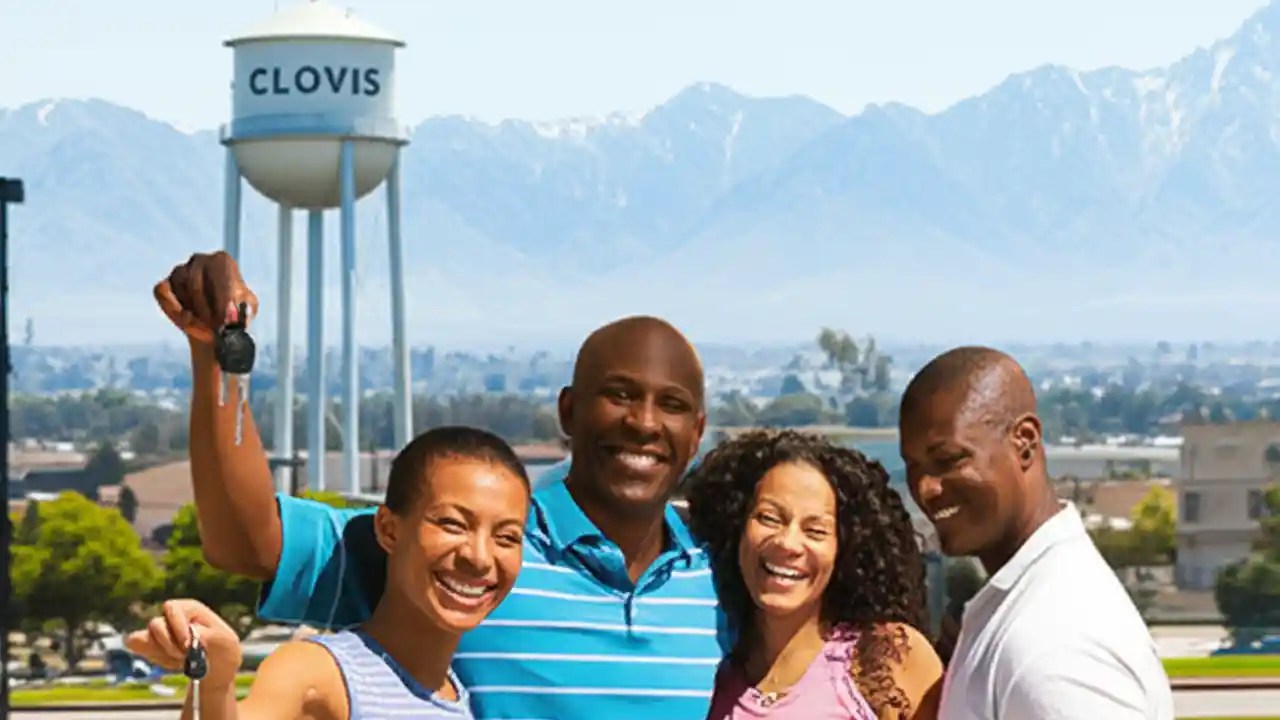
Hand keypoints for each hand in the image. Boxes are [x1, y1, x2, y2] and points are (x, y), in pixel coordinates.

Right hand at [125, 599, 243, 689]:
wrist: (216, 670)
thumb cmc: (223, 650)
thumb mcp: (224, 643)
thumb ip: (207, 635)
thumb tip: (190, 632)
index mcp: (190, 608)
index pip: (172, 608)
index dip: (177, 627)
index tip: (188, 645)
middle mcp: (171, 616)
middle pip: (155, 624)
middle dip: (169, 644)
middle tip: (185, 656)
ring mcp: (160, 630)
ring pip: (145, 636)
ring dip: (163, 653)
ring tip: (182, 661)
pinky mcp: (151, 644)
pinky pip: (137, 644)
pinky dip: (153, 656)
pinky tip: (172, 664)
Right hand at [154, 251, 258, 344]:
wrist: (215, 328)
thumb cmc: (234, 314)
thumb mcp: (247, 311)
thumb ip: (244, 310)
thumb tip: (233, 314)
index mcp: (222, 261)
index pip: (220, 273)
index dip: (223, 298)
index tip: (227, 320)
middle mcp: (199, 260)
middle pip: (196, 285)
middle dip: (207, 312)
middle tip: (216, 331)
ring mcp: (179, 271)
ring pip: (181, 292)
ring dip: (193, 316)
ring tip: (207, 330)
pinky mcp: (164, 286)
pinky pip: (163, 295)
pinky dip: (173, 311)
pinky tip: (187, 322)